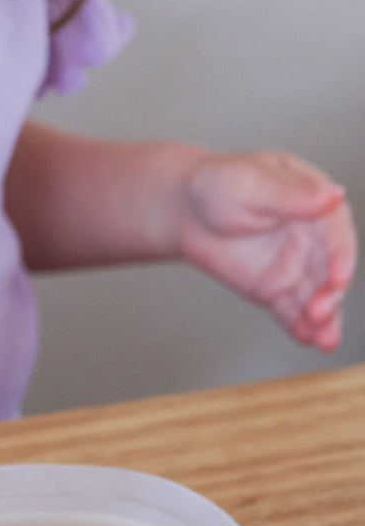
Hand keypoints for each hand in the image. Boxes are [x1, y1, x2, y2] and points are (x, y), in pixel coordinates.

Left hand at [178, 151, 355, 351]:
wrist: (185, 211)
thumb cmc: (218, 184)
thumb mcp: (251, 184)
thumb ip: (290, 196)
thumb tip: (334, 195)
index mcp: (315, 203)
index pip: (336, 232)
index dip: (341, 256)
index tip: (339, 277)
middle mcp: (313, 238)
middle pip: (330, 269)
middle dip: (331, 294)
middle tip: (321, 312)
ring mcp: (295, 265)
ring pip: (315, 295)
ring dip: (323, 318)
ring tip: (325, 341)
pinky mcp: (273, 288)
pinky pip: (290, 309)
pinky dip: (299, 325)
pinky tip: (308, 340)